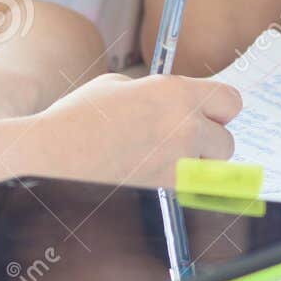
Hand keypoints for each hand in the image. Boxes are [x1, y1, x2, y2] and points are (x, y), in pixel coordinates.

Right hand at [15, 72, 241, 185]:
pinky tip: (151, 178)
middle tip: (183, 143)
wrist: (50, 155)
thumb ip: (158, 93)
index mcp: (175, 93)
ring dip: (198, 170)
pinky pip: (190, 193)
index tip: (210, 115)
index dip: (220, 109)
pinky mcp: (166, 195)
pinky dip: (178, 188)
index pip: (231, 100)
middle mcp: (185, 128)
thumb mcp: (119, 86)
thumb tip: (174, 106)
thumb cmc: (78, 118)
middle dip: (209, 144)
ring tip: (165, 163)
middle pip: (227, 142)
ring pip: (213, 174)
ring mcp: (178, 166)